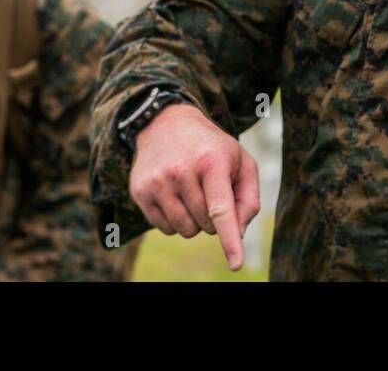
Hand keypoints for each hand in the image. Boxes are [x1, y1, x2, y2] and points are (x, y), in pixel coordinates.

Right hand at [129, 103, 260, 270]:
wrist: (166, 123)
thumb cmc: (212, 148)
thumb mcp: (241, 162)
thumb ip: (248, 199)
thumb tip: (237, 233)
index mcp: (211, 162)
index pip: (221, 209)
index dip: (230, 239)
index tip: (236, 264)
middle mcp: (181, 171)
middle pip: (206, 225)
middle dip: (212, 216)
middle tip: (207, 189)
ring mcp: (157, 181)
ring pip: (185, 231)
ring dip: (193, 221)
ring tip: (191, 192)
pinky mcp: (139, 191)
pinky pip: (164, 229)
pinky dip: (174, 220)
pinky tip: (174, 195)